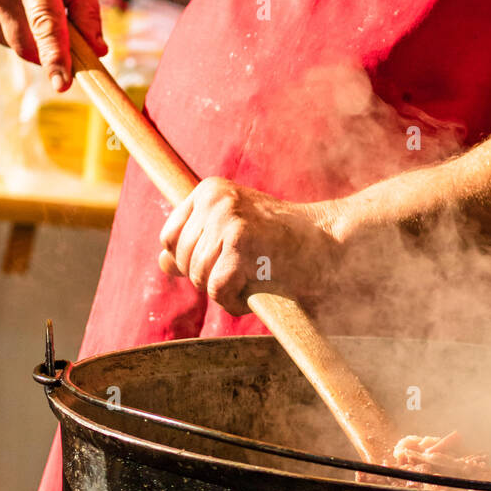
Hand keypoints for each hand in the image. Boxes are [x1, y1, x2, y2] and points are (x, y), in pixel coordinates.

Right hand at [0, 0, 106, 89]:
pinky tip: (20, 5)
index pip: (45, 25)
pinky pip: (4, 40)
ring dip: (36, 37)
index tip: (63, 84)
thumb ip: (90, 14)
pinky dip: (19, 32)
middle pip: (31, 45)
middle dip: (53, 50)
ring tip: (39, 1)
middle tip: (71, 33)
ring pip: (18, 47)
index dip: (55, 57)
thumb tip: (97, 52)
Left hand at [158, 177, 340, 314]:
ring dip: (227, 289)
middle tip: (248, 269)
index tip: (225, 260)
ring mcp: (226, 218)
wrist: (329, 243)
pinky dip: (237, 300)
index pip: (169, 238)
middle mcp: (214, 199)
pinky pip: (217, 290)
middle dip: (209, 277)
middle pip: (182, 260)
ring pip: (199, 277)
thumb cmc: (284, 242)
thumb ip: (198, 242)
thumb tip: (161, 261)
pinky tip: (260, 286)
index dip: (192, 259)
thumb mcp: (234, 231)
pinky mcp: (239, 242)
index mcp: (210, 190)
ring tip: (258, 274)